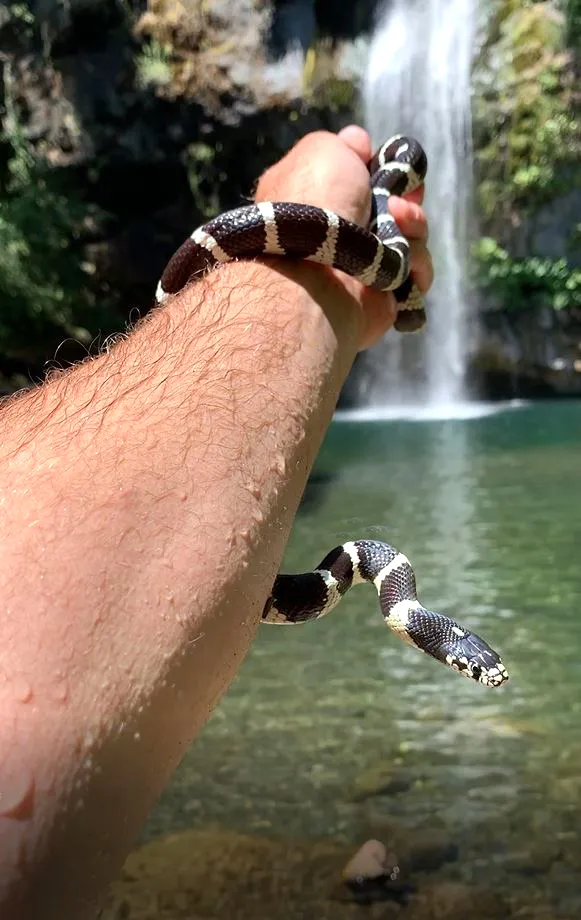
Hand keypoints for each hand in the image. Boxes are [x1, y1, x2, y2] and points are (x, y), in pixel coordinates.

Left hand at [254, 125, 433, 348]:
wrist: (316, 272)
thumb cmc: (314, 205)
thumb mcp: (321, 151)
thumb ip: (343, 143)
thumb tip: (359, 142)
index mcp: (318, 204)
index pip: (361, 184)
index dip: (383, 172)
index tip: (393, 167)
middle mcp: (339, 238)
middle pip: (394, 210)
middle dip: (406, 200)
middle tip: (402, 200)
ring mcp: (362, 270)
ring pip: (411, 239)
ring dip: (413, 226)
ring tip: (397, 223)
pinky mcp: (384, 298)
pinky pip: (416, 273)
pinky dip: (416, 263)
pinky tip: (402, 259)